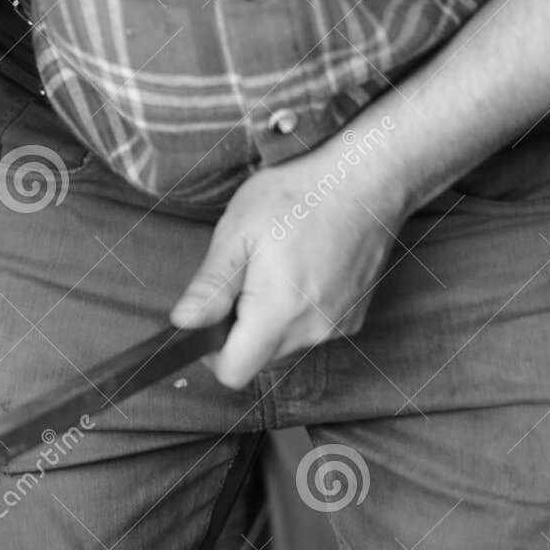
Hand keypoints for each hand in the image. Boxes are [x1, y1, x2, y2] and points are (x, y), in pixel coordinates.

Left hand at [169, 148, 413, 388]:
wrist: (367, 177)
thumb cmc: (300, 195)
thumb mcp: (238, 233)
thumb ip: (209, 287)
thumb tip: (182, 323)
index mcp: (278, 314)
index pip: (234, 372)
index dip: (211, 352)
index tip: (211, 317)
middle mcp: (313, 331)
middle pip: (258, 359)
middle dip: (240, 328)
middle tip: (245, 275)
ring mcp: (338, 326)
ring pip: (283, 344)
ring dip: (269, 317)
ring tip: (277, 265)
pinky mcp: (353, 318)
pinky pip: (310, 329)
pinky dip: (298, 310)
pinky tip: (303, 268)